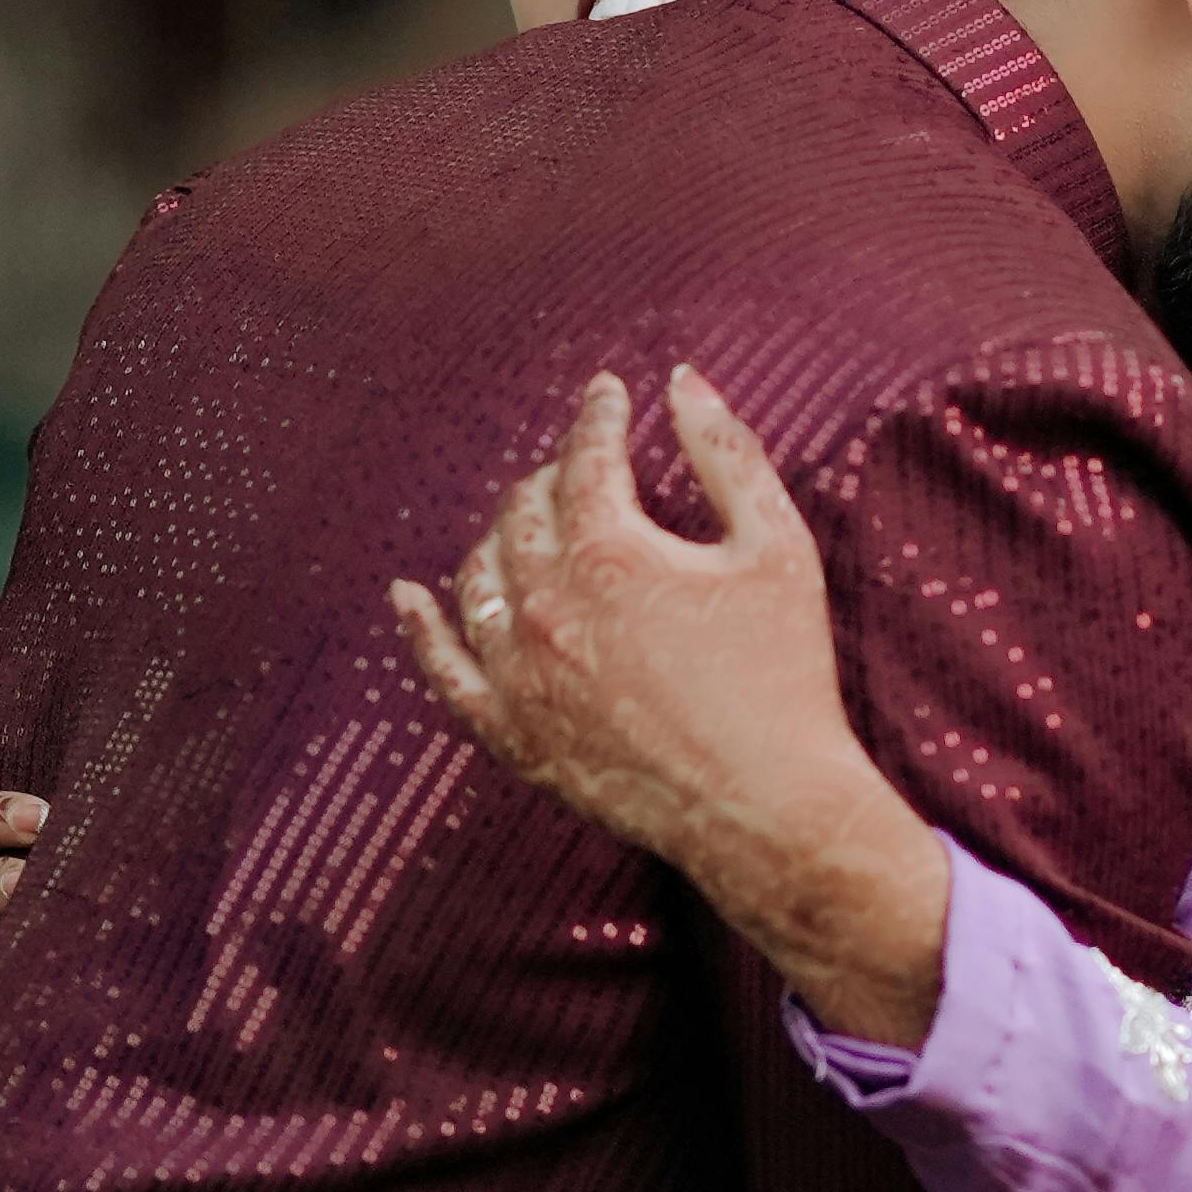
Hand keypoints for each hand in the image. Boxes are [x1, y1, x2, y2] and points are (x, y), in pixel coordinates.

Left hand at [392, 369, 949, 1045]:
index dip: (598, 417)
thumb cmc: (784, 677)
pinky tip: (408, 596)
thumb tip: (682, 381)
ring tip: (528, 524)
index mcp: (610, 553)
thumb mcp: (776, 548)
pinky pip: (442, 671)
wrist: (765, 810)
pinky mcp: (509, 734)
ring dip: (501, 536)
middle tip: (581, 472)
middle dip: (552, 477)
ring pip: (478, 577)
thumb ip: (728, 455)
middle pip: (522, 511)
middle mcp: (546, 607)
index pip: (584, 458)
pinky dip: (420, 627)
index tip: (608, 396)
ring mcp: (517, 675)